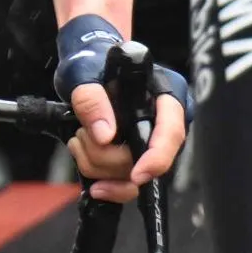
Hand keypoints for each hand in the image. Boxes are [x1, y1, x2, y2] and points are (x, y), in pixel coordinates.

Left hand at [51, 15, 188, 200]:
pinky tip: (84, 163)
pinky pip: (123, 187)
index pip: (171, 132)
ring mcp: (150, 146)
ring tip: (79, 137)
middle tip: (80, 134)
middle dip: (104, 156)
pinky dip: (101, 182)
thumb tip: (105, 136)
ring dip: (94, 164)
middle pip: (144, 160)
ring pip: (128, 177)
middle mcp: (163, 125)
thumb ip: (91, 99)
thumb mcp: (84, 73)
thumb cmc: (91, 65)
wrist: (85, 71)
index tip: (137, 175)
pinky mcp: (134, 161)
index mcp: (164, 95)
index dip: (157, 156)